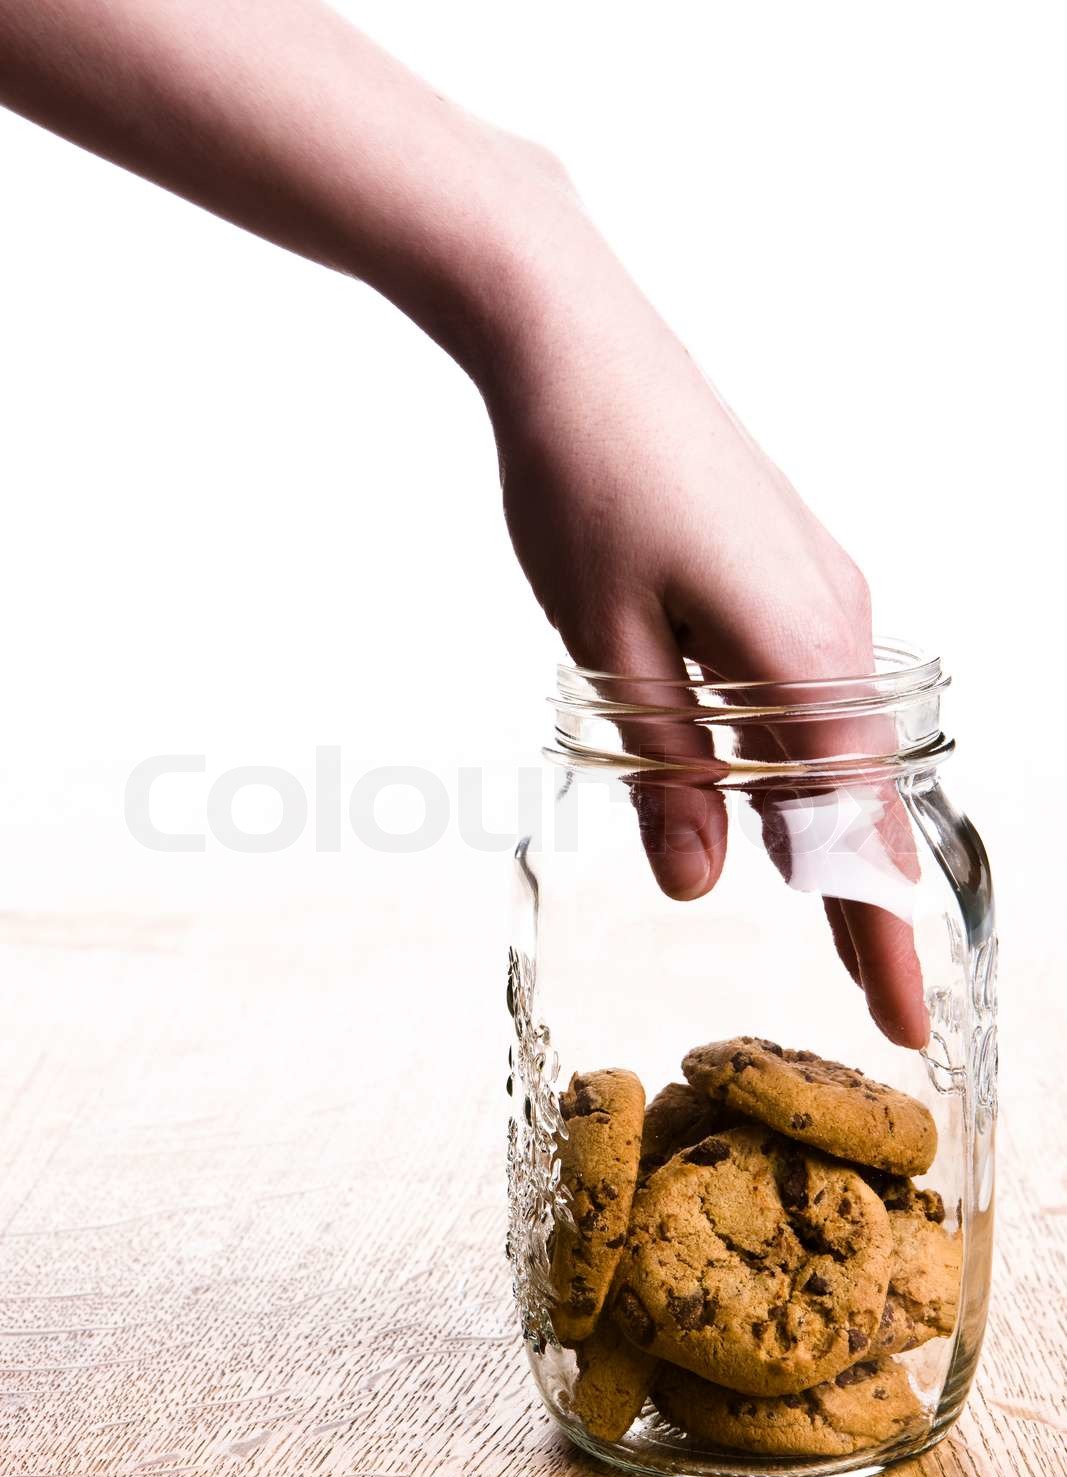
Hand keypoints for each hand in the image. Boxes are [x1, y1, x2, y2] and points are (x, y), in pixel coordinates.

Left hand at [479, 168, 926, 1048]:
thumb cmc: (582, 482)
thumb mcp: (605, 648)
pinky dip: (807, 762)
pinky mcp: (790, 565)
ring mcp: (822, 586)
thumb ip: (664, 773)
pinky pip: (816, 690)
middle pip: (866, 794)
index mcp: (799, 653)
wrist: (573, 337)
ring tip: (832, 919)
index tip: (902, 1018)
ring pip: (843, 743)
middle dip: (864, 899)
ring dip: (832, 832)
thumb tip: (700, 881)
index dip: (880, 933)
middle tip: (870, 994)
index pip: (857, 830)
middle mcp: (836, 622)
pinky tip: (780, 794)